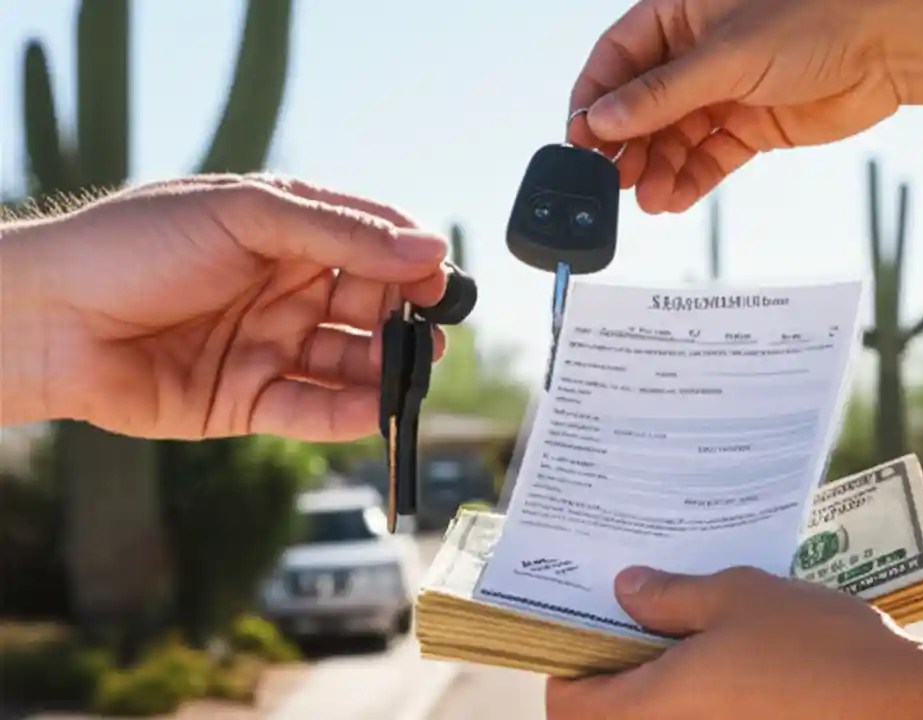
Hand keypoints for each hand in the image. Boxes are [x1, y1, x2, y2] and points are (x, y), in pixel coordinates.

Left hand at [0, 174, 449, 440]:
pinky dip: (348, 414)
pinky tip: (375, 411)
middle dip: (405, 323)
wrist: (47, 319)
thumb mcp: (247, 214)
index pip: (372, 246)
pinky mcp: (247, 401)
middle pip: (370, 308)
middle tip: (432, 336)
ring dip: (386, 371)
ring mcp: (268, 346)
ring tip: (410, 375)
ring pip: (349, 364)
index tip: (439, 280)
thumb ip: (342, 233)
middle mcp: (284, 290)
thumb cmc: (133, 246)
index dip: (410, 263)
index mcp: (287, 234)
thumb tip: (428, 247)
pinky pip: (312, 411)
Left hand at [546, 565, 922, 719]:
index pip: (568, 705)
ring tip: (692, 625)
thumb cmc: (814, 646)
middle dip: (619, 666)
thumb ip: (670, 596)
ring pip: (665, 715)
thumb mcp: (735, 597)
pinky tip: (734, 656)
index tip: (589, 624)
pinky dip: (704, 695)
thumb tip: (625, 589)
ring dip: (667, 678)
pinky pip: (704, 719)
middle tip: (641, 613)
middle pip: (615, 714)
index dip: (568, 663)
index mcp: (654, 708)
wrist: (904, 707)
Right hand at [568, 0, 906, 213]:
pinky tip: (674, 199)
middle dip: (626, 145)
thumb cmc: (817, 18)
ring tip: (648, 199)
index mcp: (680, 13)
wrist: (892, 45)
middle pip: (642, 105)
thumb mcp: (726, 55)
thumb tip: (601, 120)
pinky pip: (709, 157)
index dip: (595, 99)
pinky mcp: (751, 126)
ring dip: (657, 170)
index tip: (579, 140)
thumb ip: (662, 93)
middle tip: (611, 182)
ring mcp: (724, 90)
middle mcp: (696, 53)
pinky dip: (691, 179)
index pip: (617, 58)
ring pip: (673, 138)